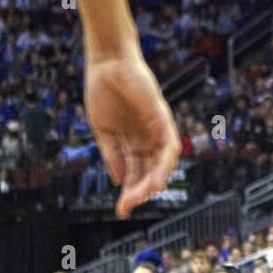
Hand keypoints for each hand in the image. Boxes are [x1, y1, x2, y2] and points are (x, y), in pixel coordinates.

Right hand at [84, 53, 179, 217]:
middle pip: (150, 171)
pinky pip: (169, 144)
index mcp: (133, 141)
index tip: (121, 210)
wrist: (107, 62)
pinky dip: (164, 162)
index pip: (136, 172)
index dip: (130, 192)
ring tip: (141, 197)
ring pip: (162, 163)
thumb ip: (113, 154)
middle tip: (128, 207)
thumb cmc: (104, 90)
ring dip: (153, 181)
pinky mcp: (161, 116)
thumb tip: (119, 180)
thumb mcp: (103, 129)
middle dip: (139, 191)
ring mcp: (156, 127)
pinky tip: (156, 178)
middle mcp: (147, 137)